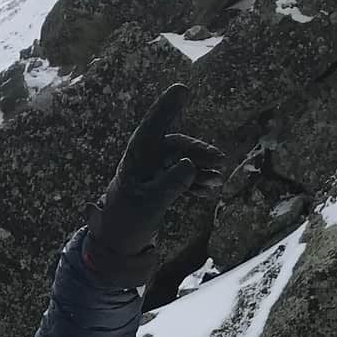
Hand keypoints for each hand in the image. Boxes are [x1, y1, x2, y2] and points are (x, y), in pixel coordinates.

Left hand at [85, 84, 224, 281]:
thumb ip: (170, 185)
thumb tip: (190, 165)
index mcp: (136, 158)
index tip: (182, 89)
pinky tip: (208, 191)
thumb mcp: (149, 205)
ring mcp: (153, 172)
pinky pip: (181, 177)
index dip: (167, 107)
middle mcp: (144, 160)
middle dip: (197, 152)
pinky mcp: (160, 185)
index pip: (153, 126)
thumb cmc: (126, 224)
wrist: (117, 247)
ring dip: (200, 168)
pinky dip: (195, 182)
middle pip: (175, 145)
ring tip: (216, 180)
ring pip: (182, 161)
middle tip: (218, 161)